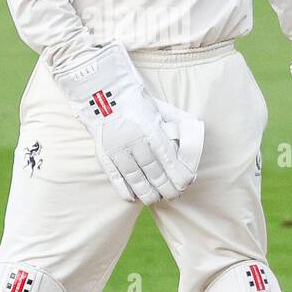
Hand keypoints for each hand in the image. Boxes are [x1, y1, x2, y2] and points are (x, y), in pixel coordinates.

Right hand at [52, 41, 204, 204]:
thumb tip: (189, 136)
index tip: (185, 183)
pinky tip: (132, 198)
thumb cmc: (134, 101)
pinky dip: (123, 189)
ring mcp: (117, 148)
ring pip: (135, 177)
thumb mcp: (158, 109)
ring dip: (147, 192)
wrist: (102, 92)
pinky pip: (114, 176)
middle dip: (166, 187)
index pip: (167, 158)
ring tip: (155, 200)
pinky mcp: (103, 152)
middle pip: (153, 171)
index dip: (177, 174)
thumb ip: (173, 123)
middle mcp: (134, 140)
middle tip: (174, 195)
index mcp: (150, 129)